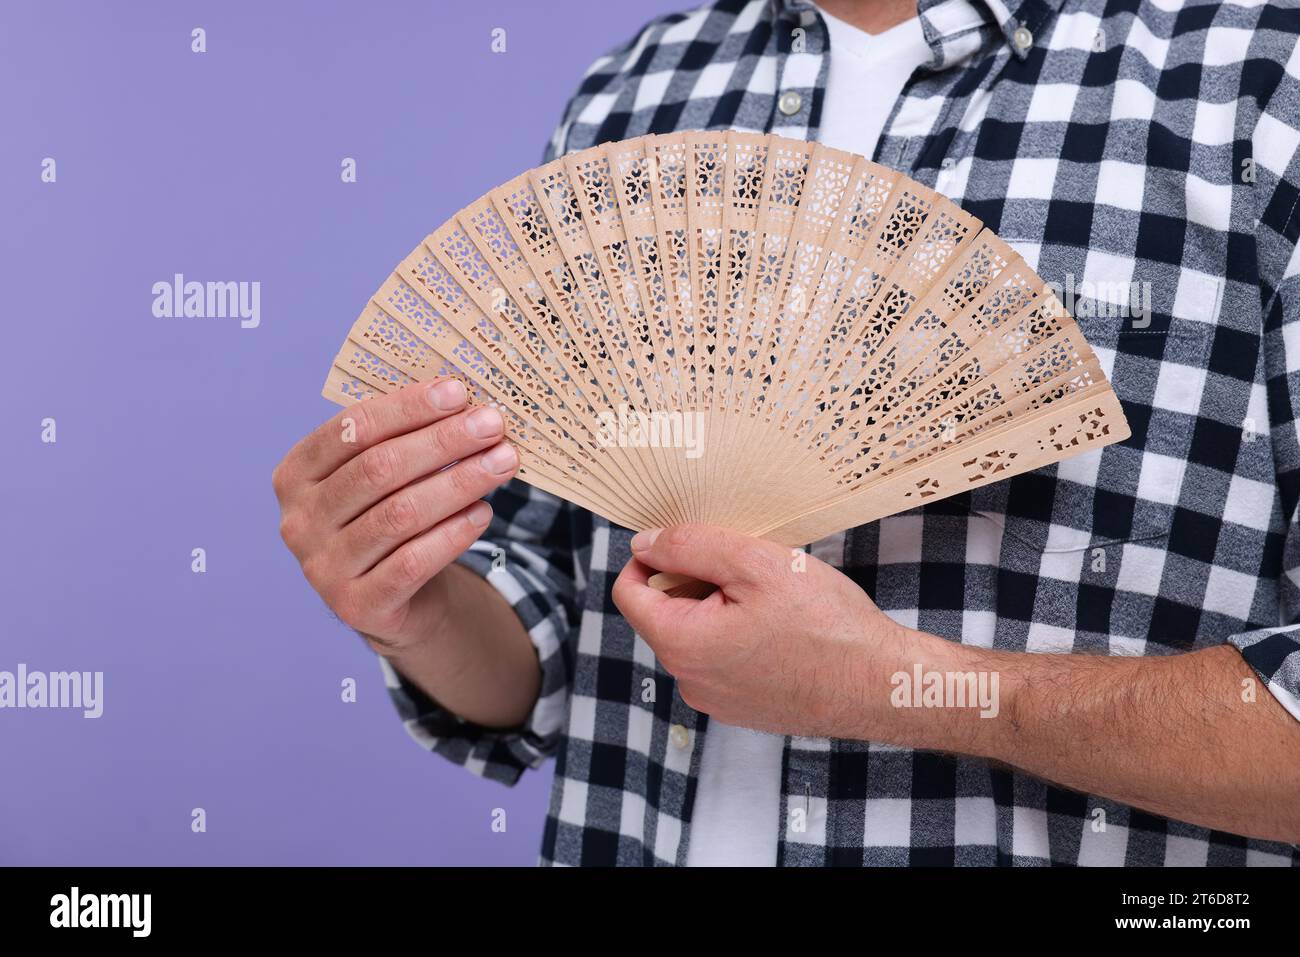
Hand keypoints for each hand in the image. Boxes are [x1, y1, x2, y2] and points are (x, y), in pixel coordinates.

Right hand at [273, 380, 518, 652]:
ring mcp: (323, 567)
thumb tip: (466, 402)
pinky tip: (483, 512)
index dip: (408, 407)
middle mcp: (299, 521)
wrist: (392, 599)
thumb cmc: (389, 516)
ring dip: (460, 482)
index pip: (353, 428)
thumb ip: (406, 439)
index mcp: (297, 474)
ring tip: (503, 462)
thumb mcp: (384, 477)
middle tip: (493, 426)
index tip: (460, 392)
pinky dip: (453, 533)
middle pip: (379, 468)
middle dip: (443, 441)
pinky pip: (413, 562)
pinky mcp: (356, 605)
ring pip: (400, 514)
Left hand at [612, 524, 944, 740]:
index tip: (687, 540)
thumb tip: (644, 543)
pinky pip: (722, 659)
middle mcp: (690, 681)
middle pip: (664, 612)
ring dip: (720, 606)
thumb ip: (690, 546)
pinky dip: (739, 634)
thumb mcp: (755, 563)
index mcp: (683, 645)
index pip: (629, 593)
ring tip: (770, 595)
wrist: (882, 685)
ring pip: (695, 634)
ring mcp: (717, 700)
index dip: (650, 557)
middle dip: (695, 580)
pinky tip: (780, 624)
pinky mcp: (744, 707)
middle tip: (746, 564)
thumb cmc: (826, 624)